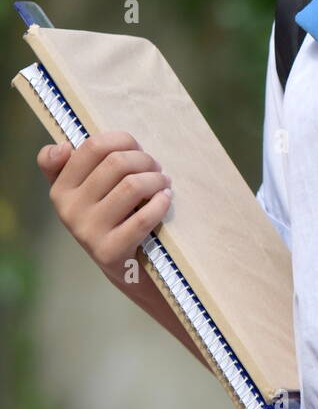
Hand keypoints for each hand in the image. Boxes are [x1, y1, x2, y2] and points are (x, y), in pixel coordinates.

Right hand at [37, 131, 172, 288]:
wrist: (123, 267)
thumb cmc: (109, 217)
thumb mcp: (82, 191)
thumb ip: (64, 165)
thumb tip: (60, 147)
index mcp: (60, 189)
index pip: (93, 147)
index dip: (123, 140)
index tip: (136, 149)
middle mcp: (68, 210)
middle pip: (117, 163)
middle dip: (145, 160)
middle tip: (156, 167)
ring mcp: (87, 232)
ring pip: (132, 186)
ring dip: (156, 179)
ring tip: (163, 183)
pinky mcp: (109, 252)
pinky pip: (143, 217)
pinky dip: (160, 203)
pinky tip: (165, 199)